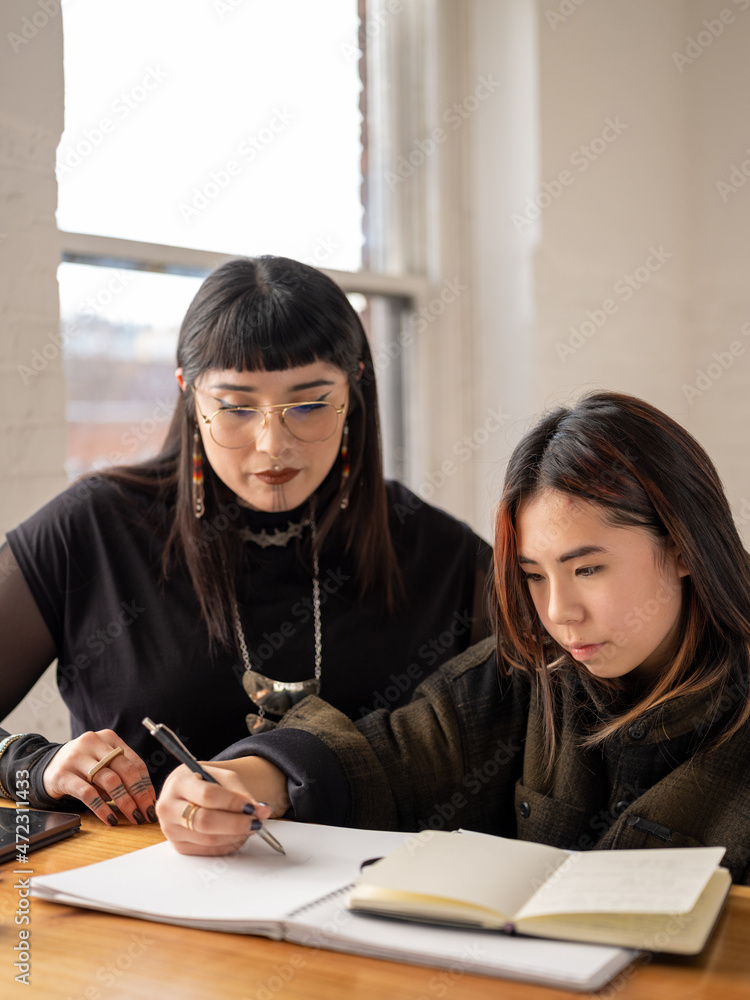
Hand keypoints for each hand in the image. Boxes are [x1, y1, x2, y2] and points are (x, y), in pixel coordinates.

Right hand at [43, 729, 156, 826]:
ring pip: (109, 780)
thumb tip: (146, 799)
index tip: (152, 803)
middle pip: (125, 770)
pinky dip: (102, 808)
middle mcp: (93, 743)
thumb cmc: (84, 766)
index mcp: (109, 738)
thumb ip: (122, 773)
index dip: (146, 785)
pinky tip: (110, 819)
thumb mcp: (103, 762)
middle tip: (147, 813)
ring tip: (133, 817)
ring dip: (125, 802)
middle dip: (139, 795)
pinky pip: (88, 793)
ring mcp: (76, 758)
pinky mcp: (62, 775)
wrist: (47, 766)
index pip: (135, 762)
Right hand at [156, 757, 284, 855]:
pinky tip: (238, 834)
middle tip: (257, 821)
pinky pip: (208, 850)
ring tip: (251, 825)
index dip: (232, 803)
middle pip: (204, 821)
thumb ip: (241, 792)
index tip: (252, 806)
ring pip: (208, 839)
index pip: (207, 795)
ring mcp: (170, 830)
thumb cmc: (208, 781)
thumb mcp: (224, 776)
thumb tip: (262, 811)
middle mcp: (168, 807)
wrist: (191, 790)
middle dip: (236, 823)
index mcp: (178, 782)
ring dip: (236, 835)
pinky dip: (228, 844)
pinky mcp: (179, 846)